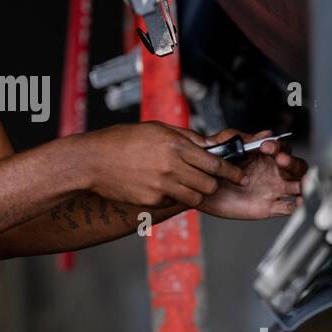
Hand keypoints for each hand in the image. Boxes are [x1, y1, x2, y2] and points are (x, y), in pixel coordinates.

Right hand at [79, 121, 244, 208]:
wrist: (93, 161)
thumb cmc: (121, 141)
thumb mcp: (156, 128)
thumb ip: (185, 137)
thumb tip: (208, 144)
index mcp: (174, 145)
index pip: (214, 162)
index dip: (231, 171)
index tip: (238, 174)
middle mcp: (171, 166)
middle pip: (209, 184)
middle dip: (215, 184)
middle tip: (212, 181)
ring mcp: (161, 186)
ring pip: (195, 197)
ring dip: (197, 193)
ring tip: (188, 184)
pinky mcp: (151, 201)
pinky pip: (173, 202)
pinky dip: (174, 197)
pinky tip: (164, 187)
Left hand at [197, 129, 307, 219]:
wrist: (201, 191)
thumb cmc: (213, 168)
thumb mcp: (223, 146)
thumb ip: (241, 139)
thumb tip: (264, 133)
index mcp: (265, 156)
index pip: (281, 148)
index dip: (278, 146)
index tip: (266, 146)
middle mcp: (273, 172)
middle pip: (296, 166)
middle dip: (292, 162)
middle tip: (281, 160)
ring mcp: (273, 190)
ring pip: (298, 185)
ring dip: (303, 182)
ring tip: (302, 182)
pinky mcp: (269, 207)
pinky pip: (289, 207)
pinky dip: (298, 205)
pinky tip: (300, 201)